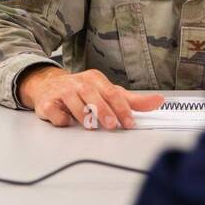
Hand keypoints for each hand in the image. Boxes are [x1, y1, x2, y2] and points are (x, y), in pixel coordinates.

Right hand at [17, 66, 164, 128]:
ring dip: (83, 114)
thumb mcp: (108, 93)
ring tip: (91, 126)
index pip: (111, 92)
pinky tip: (67, 122)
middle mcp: (78, 83)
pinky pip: (54, 110)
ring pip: (73, 101)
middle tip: (112, 125)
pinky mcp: (46, 103)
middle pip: (92, 94)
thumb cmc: (81, 91)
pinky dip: (61, 118)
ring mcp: (61, 92)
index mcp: (95, 79)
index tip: (129, 122)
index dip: (121, 107)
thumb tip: (158, 101)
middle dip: (103, 110)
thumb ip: (132, 101)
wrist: (47, 85)